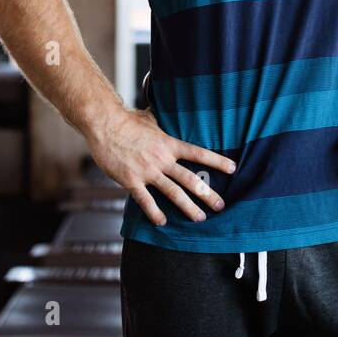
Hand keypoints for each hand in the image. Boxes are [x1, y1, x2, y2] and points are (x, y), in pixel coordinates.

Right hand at [87, 108, 235, 225]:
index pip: (198, 153)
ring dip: (188, 207)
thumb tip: (163, 113)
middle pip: (190, 179)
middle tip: (220, 206)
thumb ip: (159, 123)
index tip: (233, 168)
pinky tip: (162, 222)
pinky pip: (146, 200)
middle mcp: (162, 159)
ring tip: (200, 218)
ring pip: (173, 192)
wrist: (104, 124)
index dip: (216, 161)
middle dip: (207, 194)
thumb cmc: (126, 120)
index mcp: (168, 143)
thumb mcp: (149, 119)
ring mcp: (148, 171)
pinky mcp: (131, 180)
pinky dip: (155, 212)